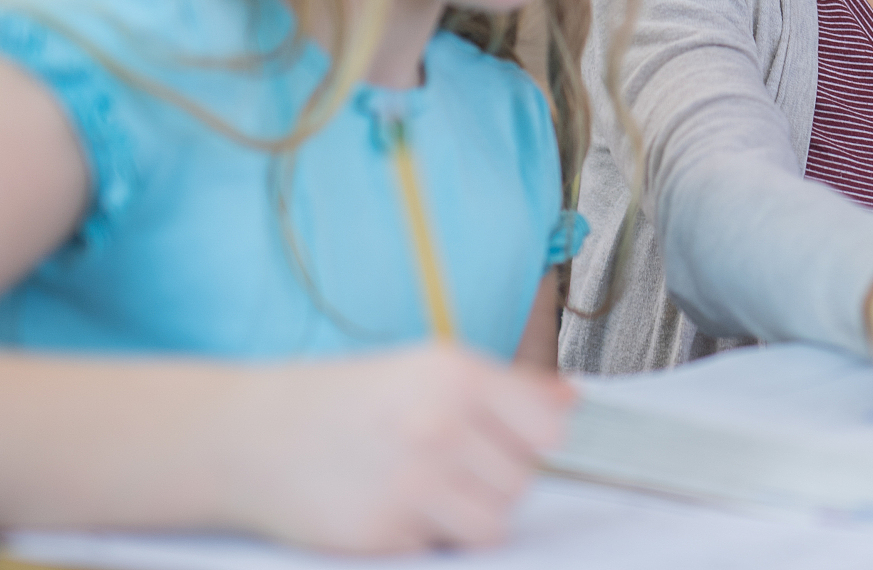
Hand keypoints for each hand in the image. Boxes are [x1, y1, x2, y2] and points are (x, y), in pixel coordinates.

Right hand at [220, 344, 572, 552]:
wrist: (250, 436)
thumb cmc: (348, 401)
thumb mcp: (427, 371)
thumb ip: (506, 391)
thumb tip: (574, 401)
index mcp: (456, 375)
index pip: (550, 427)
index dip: (537, 442)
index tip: (515, 444)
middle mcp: (438, 424)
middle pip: (524, 481)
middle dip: (495, 480)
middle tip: (449, 466)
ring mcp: (410, 482)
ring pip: (493, 524)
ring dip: (468, 517)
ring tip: (427, 491)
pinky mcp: (381, 533)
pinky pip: (440, 550)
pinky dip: (423, 539)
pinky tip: (389, 509)